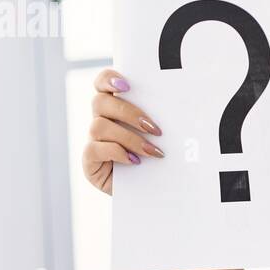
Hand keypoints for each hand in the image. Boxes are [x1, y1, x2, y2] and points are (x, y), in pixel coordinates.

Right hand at [81, 68, 164, 194]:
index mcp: (115, 107)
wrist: (150, 189)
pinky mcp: (89, 160)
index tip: (127, 86)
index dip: (109, 79)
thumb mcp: (159, 135)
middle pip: (101, 102)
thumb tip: (179, 107)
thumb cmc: (156, 157)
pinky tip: (134, 161)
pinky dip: (116, 152)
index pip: (102, 82)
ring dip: (130, 138)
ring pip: (99, 126)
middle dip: (130, 113)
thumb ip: (159, 118)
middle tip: (155, 129)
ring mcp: (92, 139)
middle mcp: (100, 119)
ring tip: (153, 151)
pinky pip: (93, 148)